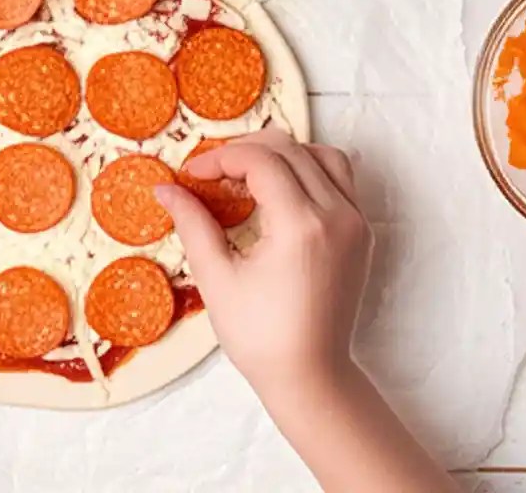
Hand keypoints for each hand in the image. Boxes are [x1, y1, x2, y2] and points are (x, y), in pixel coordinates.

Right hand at [157, 131, 455, 492]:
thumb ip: (192, 223)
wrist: (310, 376)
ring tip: (246, 177)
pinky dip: (307, 172)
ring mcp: (355, 222)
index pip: (260, 160)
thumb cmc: (260, 336)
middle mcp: (336, 215)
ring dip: (281, 155)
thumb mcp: (216, 277)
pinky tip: (277, 193)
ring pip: (321, 156)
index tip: (191, 175)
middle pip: (290, 149)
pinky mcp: (361, 233)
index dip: (219, 158)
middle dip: (244, 152)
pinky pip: (339, 179)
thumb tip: (165, 188)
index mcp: (301, 225)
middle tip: (211, 174)